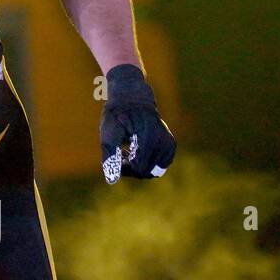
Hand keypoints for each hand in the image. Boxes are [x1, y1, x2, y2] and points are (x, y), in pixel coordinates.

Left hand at [100, 64, 175, 183]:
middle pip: (148, 172)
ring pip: (155, 170)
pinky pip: (160, 163)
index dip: (126, 170)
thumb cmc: (117, 115)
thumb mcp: (108, 134)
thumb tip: (111, 180)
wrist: (131, 98)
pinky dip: (149, 161)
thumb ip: (110, 157)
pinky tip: (137, 151)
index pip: (141, 169)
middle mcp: (164, 142)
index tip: (117, 158)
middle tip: (121, 155)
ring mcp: (169, 143)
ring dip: (140, 165)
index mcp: (150, 139)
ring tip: (129, 151)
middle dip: (133, 169)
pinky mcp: (171, 144)